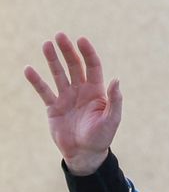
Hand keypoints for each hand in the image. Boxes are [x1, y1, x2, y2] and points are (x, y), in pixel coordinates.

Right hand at [24, 33, 122, 174]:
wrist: (85, 154)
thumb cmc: (101, 137)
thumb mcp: (111, 119)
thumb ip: (115, 100)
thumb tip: (117, 79)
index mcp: (97, 92)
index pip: (92, 67)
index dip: (87, 53)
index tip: (81, 40)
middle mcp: (81, 91)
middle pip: (74, 66)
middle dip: (68, 51)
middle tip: (59, 36)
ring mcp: (66, 97)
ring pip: (58, 74)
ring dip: (52, 59)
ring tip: (46, 44)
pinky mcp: (53, 107)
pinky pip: (43, 91)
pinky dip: (36, 81)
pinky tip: (29, 69)